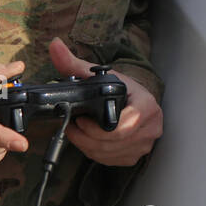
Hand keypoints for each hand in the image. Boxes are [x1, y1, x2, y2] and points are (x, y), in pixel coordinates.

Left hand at [48, 37, 161, 166]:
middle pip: (113, 143)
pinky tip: (89, 142)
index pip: (123, 126)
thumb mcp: (100, 75)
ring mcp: (145, 144)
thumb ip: (74, 64)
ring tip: (77, 133)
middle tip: (72, 127)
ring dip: (88, 146)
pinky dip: (97, 153)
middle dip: (87, 138)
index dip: (97, 129)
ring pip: (110, 154)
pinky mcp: (136, 155)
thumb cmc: (121, 88)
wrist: (137, 100)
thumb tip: (55, 45)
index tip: (81, 120)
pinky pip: (112, 160)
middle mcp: (150, 127)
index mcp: (146, 106)